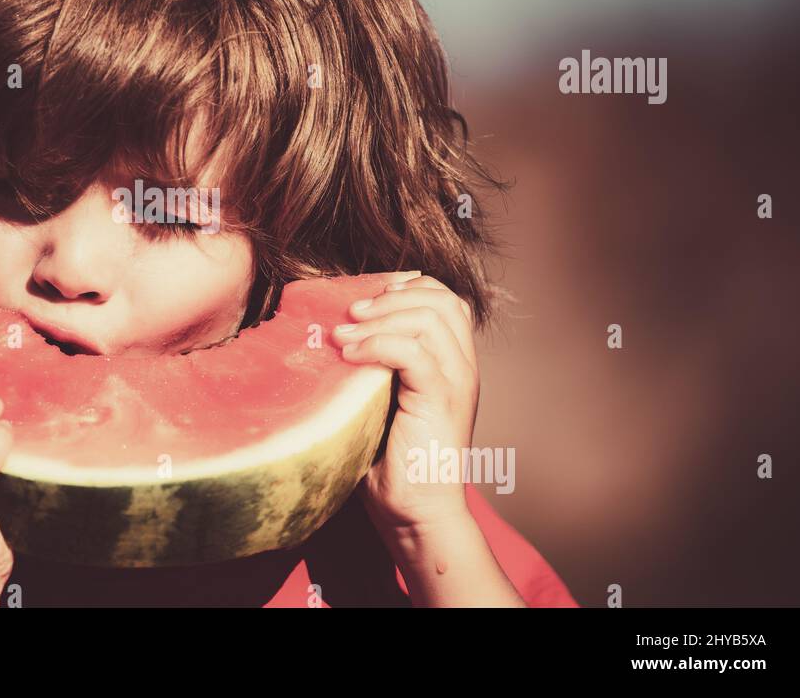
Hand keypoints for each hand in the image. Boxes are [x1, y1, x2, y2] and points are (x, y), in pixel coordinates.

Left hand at [328, 272, 479, 535]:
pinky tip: (348, 354)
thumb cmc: (391, 461)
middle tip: (350, 313)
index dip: (407, 287)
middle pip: (440, 299)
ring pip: (429, 318)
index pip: (446, 299)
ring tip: (342, 334)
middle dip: (390, 296)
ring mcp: (457, 383)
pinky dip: (377, 344)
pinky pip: (414, 352)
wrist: (415, 513)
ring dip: (379, 317)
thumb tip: (336, 329)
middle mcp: (463, 367)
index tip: (365, 298)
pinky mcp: (441, 401)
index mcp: (454, 363)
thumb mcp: (383, 399)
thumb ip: (377, 364)